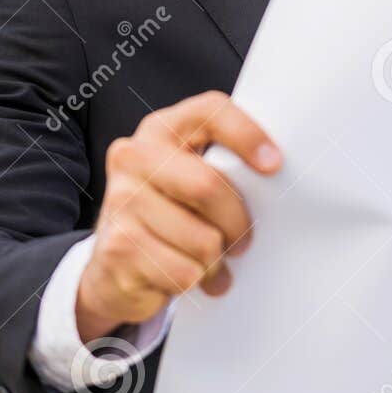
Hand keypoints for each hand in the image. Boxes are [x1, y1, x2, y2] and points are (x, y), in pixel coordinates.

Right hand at [75, 90, 280, 341]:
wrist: (114, 267)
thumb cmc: (170, 214)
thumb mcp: (191, 177)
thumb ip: (223, 165)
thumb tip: (277, 175)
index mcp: (161, 129)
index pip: (210, 111)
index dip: (247, 135)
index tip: (275, 165)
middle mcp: (134, 157)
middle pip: (209, 186)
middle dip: (237, 222)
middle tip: (244, 241)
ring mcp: (121, 201)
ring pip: (202, 240)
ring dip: (216, 261)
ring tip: (210, 263)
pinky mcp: (118, 248)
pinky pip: (184, 272)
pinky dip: (196, 281)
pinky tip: (187, 277)